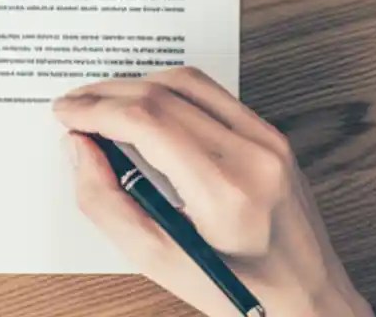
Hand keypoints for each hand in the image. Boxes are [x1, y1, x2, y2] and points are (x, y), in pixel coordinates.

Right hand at [54, 68, 371, 316]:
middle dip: (107, 94)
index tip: (65, 114)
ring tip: (102, 103)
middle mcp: (252, 154)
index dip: (96, 110)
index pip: (148, 122)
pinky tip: (145, 107)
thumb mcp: (159, 262)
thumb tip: (78, 148)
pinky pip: (212, 93)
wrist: (310, 301)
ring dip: (136, 84)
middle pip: (163, 94)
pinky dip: (169, 91)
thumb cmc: (241, 292)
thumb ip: (107, 203)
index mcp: (226, 192)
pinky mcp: (272, 135)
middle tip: (73, 106)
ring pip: (187, 81)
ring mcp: (268, 139)